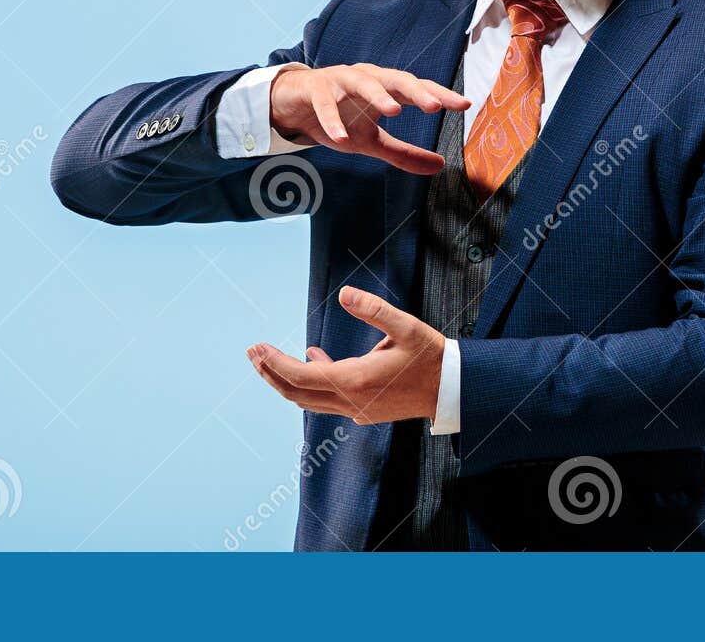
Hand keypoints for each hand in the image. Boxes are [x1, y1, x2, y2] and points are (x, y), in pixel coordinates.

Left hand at [246, 287, 444, 424]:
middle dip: (270, 372)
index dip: (274, 363)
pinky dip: (310, 383)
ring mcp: (356, 410)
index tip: (257, 347)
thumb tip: (344, 293)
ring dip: (285, 380)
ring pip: (308, 400)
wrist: (452, 390)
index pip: (301, 377)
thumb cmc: (431, 358)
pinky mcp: (364, 411)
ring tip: (267, 359)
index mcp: (357, 380)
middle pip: (296, 393)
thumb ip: (374, 309)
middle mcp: (351, 401)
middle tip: (252, 352)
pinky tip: (312, 358)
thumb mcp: (407, 326)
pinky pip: (326, 400)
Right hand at [271, 63, 468, 174]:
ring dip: (378, 95)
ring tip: (394, 112)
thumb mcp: (372, 141)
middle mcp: (367, 77)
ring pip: (362, 82)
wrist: (294, 105)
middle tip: (434, 106)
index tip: (464, 105)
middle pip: (396, 79)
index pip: (417, 89)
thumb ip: (404, 153)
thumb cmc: (340, 118)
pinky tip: (340, 138)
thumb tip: (440, 166)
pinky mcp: (315, 88)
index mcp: (385, 88)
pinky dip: (332, 120)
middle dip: (416, 91)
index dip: (440, 95)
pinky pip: (325, 103)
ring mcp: (340, 79)